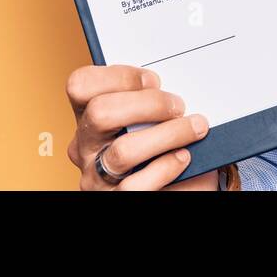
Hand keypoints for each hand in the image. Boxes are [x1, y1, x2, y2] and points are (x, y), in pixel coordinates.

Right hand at [65, 64, 217, 189]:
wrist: (175, 186)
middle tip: (178, 106)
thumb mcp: (149, 119)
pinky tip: (183, 158)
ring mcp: (97, 177)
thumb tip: (178, 82)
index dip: (118, 76)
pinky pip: (137, 184)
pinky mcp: (116, 199)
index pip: (81, 85)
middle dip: (148, 103)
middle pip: (100, 112)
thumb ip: (151, 101)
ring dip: (168, 134)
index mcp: (90, 117)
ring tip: (195, 129)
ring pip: (122, 151)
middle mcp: (86, 146)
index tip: (153, 81)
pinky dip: (167, 166)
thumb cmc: (162, 148)